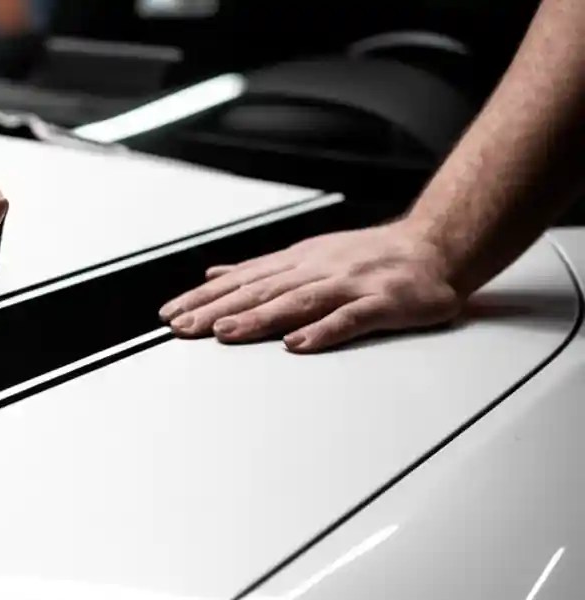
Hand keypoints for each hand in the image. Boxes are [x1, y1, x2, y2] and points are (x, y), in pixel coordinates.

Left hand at [158, 220, 463, 352]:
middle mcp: (318, 270)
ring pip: (297, 302)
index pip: (241, 281)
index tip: (172, 315)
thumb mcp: (307, 256)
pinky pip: (351, 318)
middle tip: (184, 327)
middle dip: (218, 310)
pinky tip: (299, 344)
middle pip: (260, 291)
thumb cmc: (371, 257)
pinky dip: (324, 330)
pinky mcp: (384, 302)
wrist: (436, 246)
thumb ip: (261, 271)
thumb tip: (214, 276)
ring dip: (259, 317)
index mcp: (298, 262)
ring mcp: (350, 284)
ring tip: (226, 333)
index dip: (204, 298)